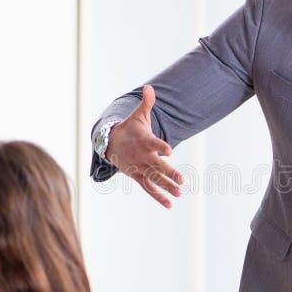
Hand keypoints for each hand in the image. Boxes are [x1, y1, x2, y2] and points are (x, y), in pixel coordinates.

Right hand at [105, 84, 183, 207]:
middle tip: (182, 181)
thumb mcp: (137, 116)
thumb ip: (146, 103)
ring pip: (154, 179)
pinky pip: (148, 188)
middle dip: (169, 173)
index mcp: (144, 141)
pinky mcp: (137, 177)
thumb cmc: (130, 128)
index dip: (161, 147)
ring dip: (166, 187)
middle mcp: (142, 156)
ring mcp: (139, 168)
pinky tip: (170, 204)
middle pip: (157, 166)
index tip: (169, 150)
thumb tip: (149, 87)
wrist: (110, 143)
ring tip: (180, 193)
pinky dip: (158, 196)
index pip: (154, 144)